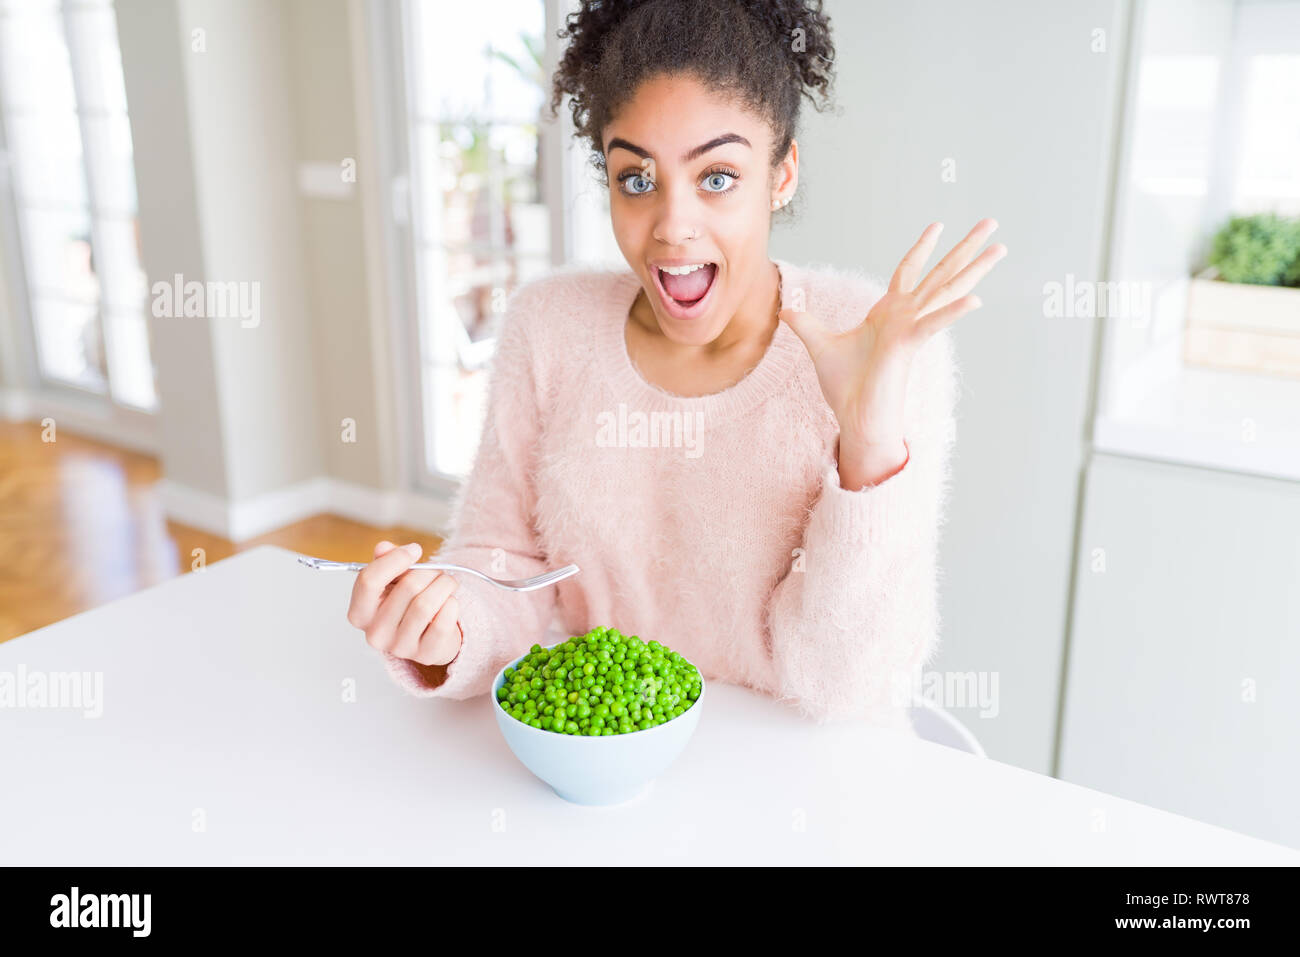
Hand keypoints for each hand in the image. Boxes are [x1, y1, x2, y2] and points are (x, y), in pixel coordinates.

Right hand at [347, 540, 462, 665]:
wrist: (431, 634)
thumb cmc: (408, 604)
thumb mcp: (393, 580)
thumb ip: (385, 561)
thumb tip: (383, 548)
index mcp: (360, 614)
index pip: (369, 581)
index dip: (395, 559)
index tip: (414, 550)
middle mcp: (375, 634)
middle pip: (406, 588)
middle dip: (428, 572)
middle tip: (436, 572)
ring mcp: (400, 648)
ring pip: (426, 604)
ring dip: (443, 585)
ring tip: (447, 583)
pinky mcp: (426, 655)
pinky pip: (443, 621)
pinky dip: (452, 604)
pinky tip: (450, 603)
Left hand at [780, 218, 1005, 446]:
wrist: (854, 416)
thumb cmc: (845, 386)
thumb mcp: (819, 346)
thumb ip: (805, 324)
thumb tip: (785, 309)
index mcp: (888, 313)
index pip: (908, 271)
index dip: (922, 248)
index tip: (938, 225)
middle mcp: (905, 316)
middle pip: (940, 273)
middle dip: (965, 247)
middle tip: (992, 223)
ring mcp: (911, 328)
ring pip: (947, 290)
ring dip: (974, 268)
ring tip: (1000, 247)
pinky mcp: (908, 345)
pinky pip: (933, 324)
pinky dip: (953, 312)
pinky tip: (977, 299)